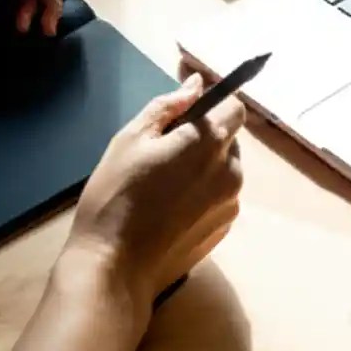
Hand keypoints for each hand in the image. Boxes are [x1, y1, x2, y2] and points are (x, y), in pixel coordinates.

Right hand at [63, 74, 244, 303]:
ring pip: (225, 169)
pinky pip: (220, 197)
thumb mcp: (130, 139)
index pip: (235, 107)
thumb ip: (168, 106)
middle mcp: (230, 171)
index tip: (187, 114)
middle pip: (230, 139)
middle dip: (205, 137)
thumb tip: (196, 85)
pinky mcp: (225, 228)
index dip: (214, 105)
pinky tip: (170, 208)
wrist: (115, 266)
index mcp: (209, 142)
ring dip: (205, 167)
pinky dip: (203, 194)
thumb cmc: (115, 196)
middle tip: (164, 152)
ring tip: (164, 185)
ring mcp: (230, 203)